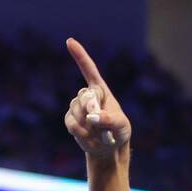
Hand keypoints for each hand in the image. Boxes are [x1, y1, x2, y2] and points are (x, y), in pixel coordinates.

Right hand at [64, 37, 131, 156]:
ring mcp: (77, 107)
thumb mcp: (121, 126)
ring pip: (76, 111)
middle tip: (97, 121)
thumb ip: (111, 120)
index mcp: (101, 90)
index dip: (80, 55)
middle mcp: (87, 95)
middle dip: (91, 109)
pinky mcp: (70, 120)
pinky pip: (72, 124)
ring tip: (99, 134)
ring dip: (88, 125)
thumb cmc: (118, 133)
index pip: (89, 70)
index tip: (70, 41)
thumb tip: (92, 117)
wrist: (109, 149)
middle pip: (84, 96)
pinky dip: (81, 133)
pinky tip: (90, 138)